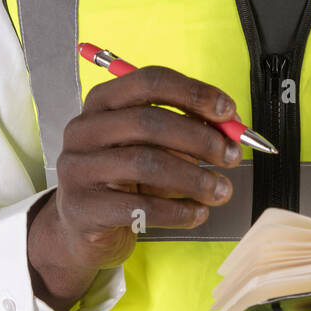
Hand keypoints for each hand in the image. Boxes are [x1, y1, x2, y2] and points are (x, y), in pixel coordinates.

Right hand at [27, 65, 242, 310]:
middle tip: (232, 156)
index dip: (193, 92)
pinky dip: (178, 211)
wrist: (80, 228)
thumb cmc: (122, 179)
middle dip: (200, 138)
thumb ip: (184, 129)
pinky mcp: (83, 208)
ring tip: (220, 190)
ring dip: (194, 178)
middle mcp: (84, 129)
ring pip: (146, 163)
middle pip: (149, 121)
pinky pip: (140, 206)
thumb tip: (230, 127)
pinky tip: (197, 213)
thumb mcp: (148, 145)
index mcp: (102, 102)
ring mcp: (78, 169)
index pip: (149, 82)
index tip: (228, 111)